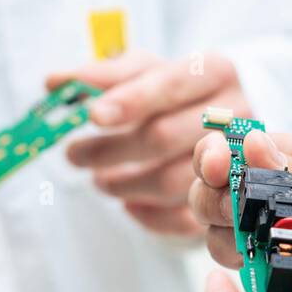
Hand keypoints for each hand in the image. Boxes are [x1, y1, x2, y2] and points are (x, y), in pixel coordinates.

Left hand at [47, 50, 249, 236]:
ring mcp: (233, 162)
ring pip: (171, 182)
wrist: (237, 121)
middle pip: (165, 137)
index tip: (92, 115)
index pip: (171, 84)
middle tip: (74, 154)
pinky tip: (129, 203)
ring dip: (124, 185)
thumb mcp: (151, 71)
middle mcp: (232, 117)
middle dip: (111, 149)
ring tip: (99, 179)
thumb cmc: (183, 93)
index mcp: (215, 73)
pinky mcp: (227, 201)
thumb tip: (55, 83)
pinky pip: (186, 220)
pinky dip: (150, 216)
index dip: (131, 100)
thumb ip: (105, 75)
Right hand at [190, 131, 291, 291]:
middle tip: (238, 204)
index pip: (246, 151)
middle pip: (217, 195)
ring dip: (244, 237)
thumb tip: (255, 149)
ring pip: (222, 240)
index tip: (219, 161)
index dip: (223, 153)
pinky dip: (266, 276)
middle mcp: (284, 208)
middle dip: (217, 195)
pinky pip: (249, 286)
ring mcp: (279, 254)